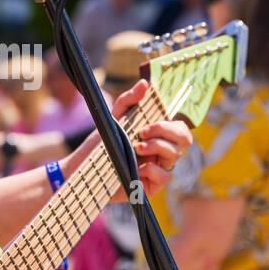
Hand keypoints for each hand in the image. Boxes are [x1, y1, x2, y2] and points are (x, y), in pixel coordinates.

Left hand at [79, 79, 193, 201]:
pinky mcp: (151, 186)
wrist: (84, 168)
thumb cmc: (101, 143)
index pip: (179, 127)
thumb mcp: (113, 118)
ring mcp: (158, 168)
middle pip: (184, 139)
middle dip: (166, 132)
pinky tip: (135, 169)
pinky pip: (164, 176)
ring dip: (156, 147)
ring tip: (136, 148)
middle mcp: (161, 151)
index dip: (170, 124)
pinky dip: (150, 169)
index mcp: (157, 135)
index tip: (147, 125)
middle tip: (142, 133)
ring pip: (174, 155)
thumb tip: (144, 84)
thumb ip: (128, 100)